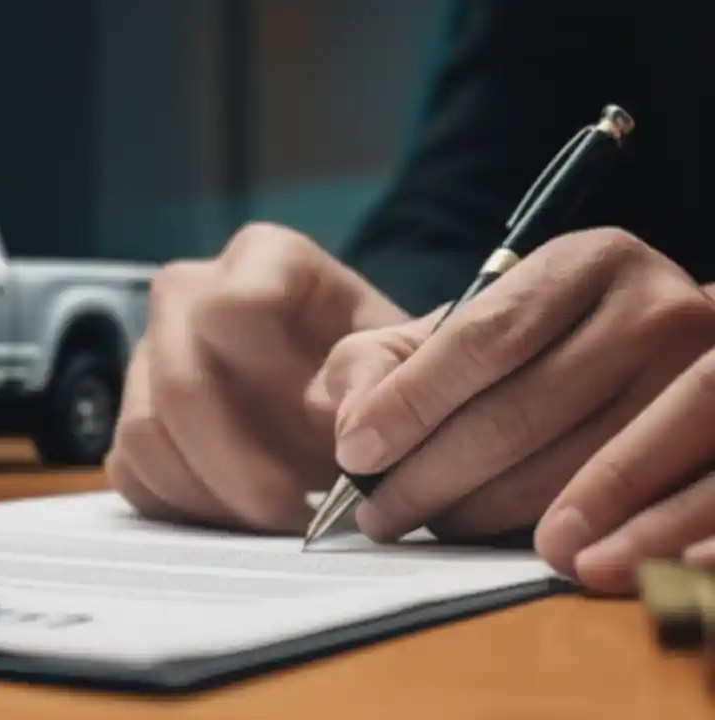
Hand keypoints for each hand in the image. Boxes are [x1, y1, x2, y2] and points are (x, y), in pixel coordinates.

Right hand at [105, 223, 406, 531]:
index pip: (232, 307)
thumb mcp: (407, 360)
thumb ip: (381, 372)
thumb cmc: (379, 372)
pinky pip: (133, 472)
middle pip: (178, 379)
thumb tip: (333, 413)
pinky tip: (243, 519)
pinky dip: (186, 509)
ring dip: (213, 495)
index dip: (275, 378)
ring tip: (275, 521)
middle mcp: (189, 295)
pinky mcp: (136, 418)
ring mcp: (150, 357)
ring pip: (146, 432)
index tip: (330, 431)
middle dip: (237, 462)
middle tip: (295, 514)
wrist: (351, 398)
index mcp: (262, 258)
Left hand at [320, 228, 714, 543]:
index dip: (409, 404)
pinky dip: (560, 533)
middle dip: (430, 475)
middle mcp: (656, 309)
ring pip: (567, 470)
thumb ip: (385, 357)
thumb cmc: (539, 341)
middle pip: (519, 414)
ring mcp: (703, 375)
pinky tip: (510, 543)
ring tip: (426, 525)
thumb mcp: (462, 323)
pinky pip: (631, 509)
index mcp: (585, 262)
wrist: (659, 350)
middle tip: (377, 514)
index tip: (354, 453)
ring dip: (481, 513)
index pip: (480, 340)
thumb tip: (350, 421)